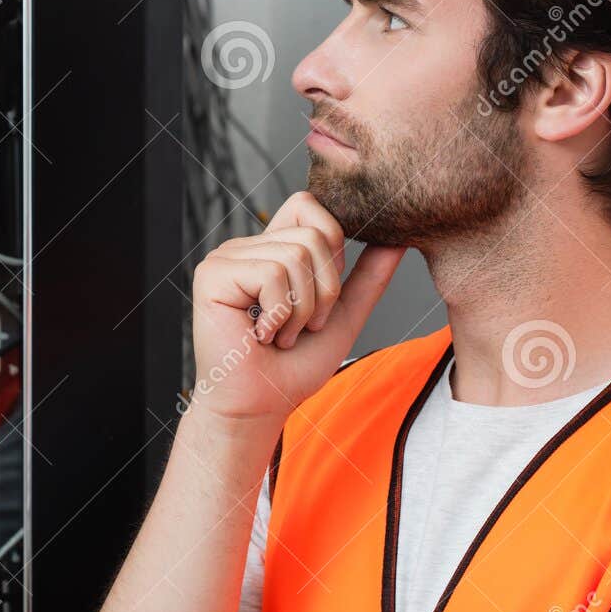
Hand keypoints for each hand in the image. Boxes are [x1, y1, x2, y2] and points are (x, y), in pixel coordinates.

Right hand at [189, 192, 402, 431]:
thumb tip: (398, 240)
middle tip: (301, 327)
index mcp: (271, 249)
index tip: (322, 295)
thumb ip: (368, 277)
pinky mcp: (212, 275)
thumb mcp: (342, 316)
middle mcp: (245, 247)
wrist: (260, 407)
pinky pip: (271, 274)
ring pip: (295, 256)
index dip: (331, 243)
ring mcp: (225, 258)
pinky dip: (279, 315)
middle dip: (323, 292)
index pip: (309, 205)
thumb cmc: (293, 368)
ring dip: (301, 310)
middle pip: (312, 235)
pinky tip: (260, 336)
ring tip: (280, 335)